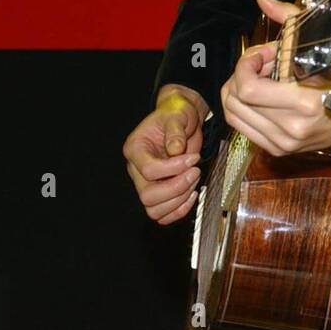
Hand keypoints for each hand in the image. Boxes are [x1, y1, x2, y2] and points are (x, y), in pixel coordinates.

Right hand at [123, 85, 205, 225]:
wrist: (182, 120)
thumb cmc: (176, 115)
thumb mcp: (177, 115)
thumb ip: (175, 131)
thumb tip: (175, 149)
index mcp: (135, 149)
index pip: (149, 170)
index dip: (173, 169)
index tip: (192, 158)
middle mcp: (137, 169)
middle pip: (148, 196)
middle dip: (176, 187)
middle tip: (195, 171)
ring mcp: (146, 183)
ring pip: (154, 209)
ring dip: (179, 200)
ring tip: (194, 180)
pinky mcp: (159, 192)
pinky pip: (162, 214)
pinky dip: (179, 210)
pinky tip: (192, 194)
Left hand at [218, 0, 330, 157]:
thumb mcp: (324, 43)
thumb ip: (289, 17)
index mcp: (305, 105)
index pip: (248, 89)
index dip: (246, 65)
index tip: (262, 53)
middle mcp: (291, 129)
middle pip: (234, 100)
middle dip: (241, 74)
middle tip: (261, 63)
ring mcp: (283, 144)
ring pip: (233, 114)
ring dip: (239, 90)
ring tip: (262, 78)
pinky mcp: (278, 150)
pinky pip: (242, 127)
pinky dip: (244, 107)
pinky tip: (262, 94)